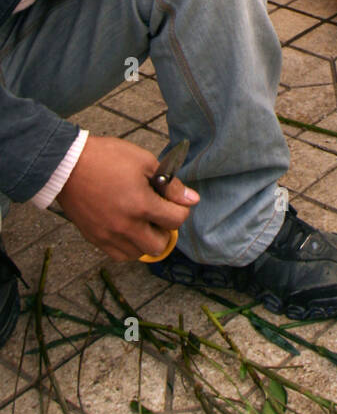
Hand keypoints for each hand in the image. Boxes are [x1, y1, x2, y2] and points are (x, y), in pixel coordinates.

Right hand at [57, 136, 198, 261]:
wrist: (68, 165)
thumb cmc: (107, 158)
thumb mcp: (144, 162)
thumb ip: (170, 184)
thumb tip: (191, 199)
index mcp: (141, 205)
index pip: (176, 220)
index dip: (181, 209)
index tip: (174, 200)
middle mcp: (126, 226)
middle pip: (160, 245)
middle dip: (166, 229)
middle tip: (159, 213)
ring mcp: (109, 235)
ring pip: (140, 253)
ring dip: (147, 239)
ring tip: (143, 220)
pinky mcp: (95, 239)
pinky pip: (120, 255)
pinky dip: (129, 246)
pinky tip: (129, 229)